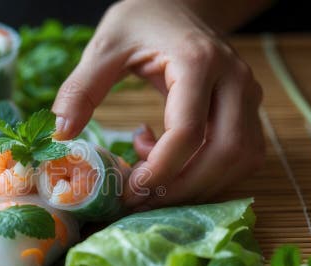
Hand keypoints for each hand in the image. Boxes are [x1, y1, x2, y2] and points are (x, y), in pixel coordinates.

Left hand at [52, 0, 264, 207]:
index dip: (160, 169)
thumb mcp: (104, 46)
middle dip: (182, 187)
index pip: (189, 131)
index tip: (129, 190)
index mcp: (198, 62)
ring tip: (151, 173)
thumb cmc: (141, 22)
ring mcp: (248, 95)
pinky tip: (169, 157)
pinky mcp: (249, 109)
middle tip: (140, 200)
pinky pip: (241, 155)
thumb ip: (81, 88)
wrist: (177, 4)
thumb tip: (62, 133)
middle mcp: (234, 80)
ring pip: (240, 160)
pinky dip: (209, 172)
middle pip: (225, 152)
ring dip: (198, 184)